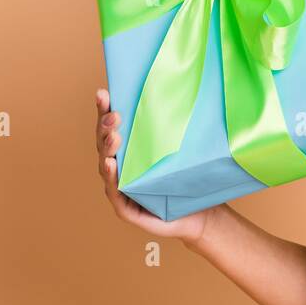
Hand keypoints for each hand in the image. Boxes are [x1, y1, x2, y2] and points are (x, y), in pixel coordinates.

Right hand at [94, 88, 213, 245]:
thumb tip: (180, 91)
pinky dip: (111, 176)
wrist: (202, 214)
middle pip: (104, 144)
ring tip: (114, 136)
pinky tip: (109, 164)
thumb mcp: (182, 149)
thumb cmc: (189, 178)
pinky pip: (114, 191)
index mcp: (129, 152)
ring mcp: (120, 189)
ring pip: (106, 166)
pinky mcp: (125, 209)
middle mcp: (120, 168)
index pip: (111, 128)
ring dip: (108, 149)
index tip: (103, 93)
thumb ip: (173, 128)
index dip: (104, 111)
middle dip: (106, 128)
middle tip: (114, 116)